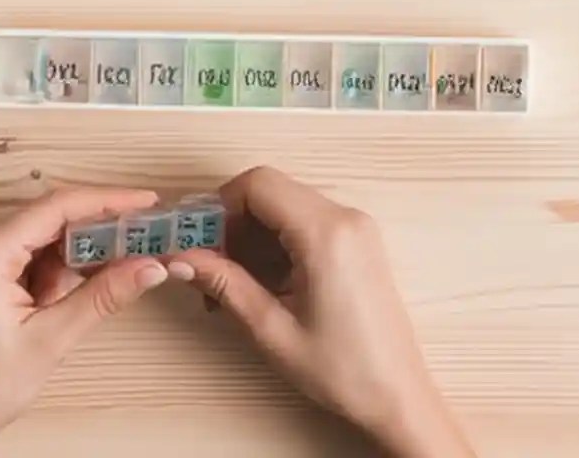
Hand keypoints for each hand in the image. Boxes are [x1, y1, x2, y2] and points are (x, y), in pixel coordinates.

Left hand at [0, 189, 170, 457]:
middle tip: (144, 241)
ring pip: (40, 241)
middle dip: (98, 232)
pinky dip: (54, 272)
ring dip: (76, 258)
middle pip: (49, 220)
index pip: (57, 207)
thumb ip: (102, 297)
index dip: (109, 200)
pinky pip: (24, 259)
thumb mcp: (49, 341)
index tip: (148, 201)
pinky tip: (77, 292)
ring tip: (114, 276)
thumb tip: (151, 267)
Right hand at [167, 167, 473, 457]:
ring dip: (251, 236)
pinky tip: (257, 285)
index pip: (259, 184)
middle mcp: (346, 218)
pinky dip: (276, 244)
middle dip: (230, 223)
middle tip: (204, 267)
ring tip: (225, 286)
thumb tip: (179, 259)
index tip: (194, 239)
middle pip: (272, 191)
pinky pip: (306, 224)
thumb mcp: (272, 329)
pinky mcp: (359, 243)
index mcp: (326, 233)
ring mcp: (357, 229)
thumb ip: (225, 284)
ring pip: (286, 207)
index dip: (218, 205)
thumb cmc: (341, 370)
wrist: (398, 395)